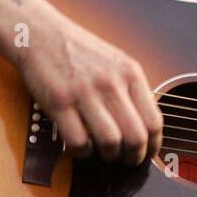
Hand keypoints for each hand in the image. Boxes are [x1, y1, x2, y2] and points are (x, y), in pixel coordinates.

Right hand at [14, 10, 163, 165]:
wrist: (42, 34)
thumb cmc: (80, 51)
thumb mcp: (116, 62)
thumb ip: (131, 90)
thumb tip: (145, 126)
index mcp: (130, 73)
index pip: (154, 121)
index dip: (153, 145)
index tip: (148, 153)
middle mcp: (111, 83)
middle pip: (135, 136)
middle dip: (134, 157)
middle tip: (127, 161)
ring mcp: (85, 94)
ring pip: (110, 142)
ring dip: (109, 157)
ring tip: (105, 154)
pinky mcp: (59, 103)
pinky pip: (78, 142)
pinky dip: (83, 152)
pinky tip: (82, 146)